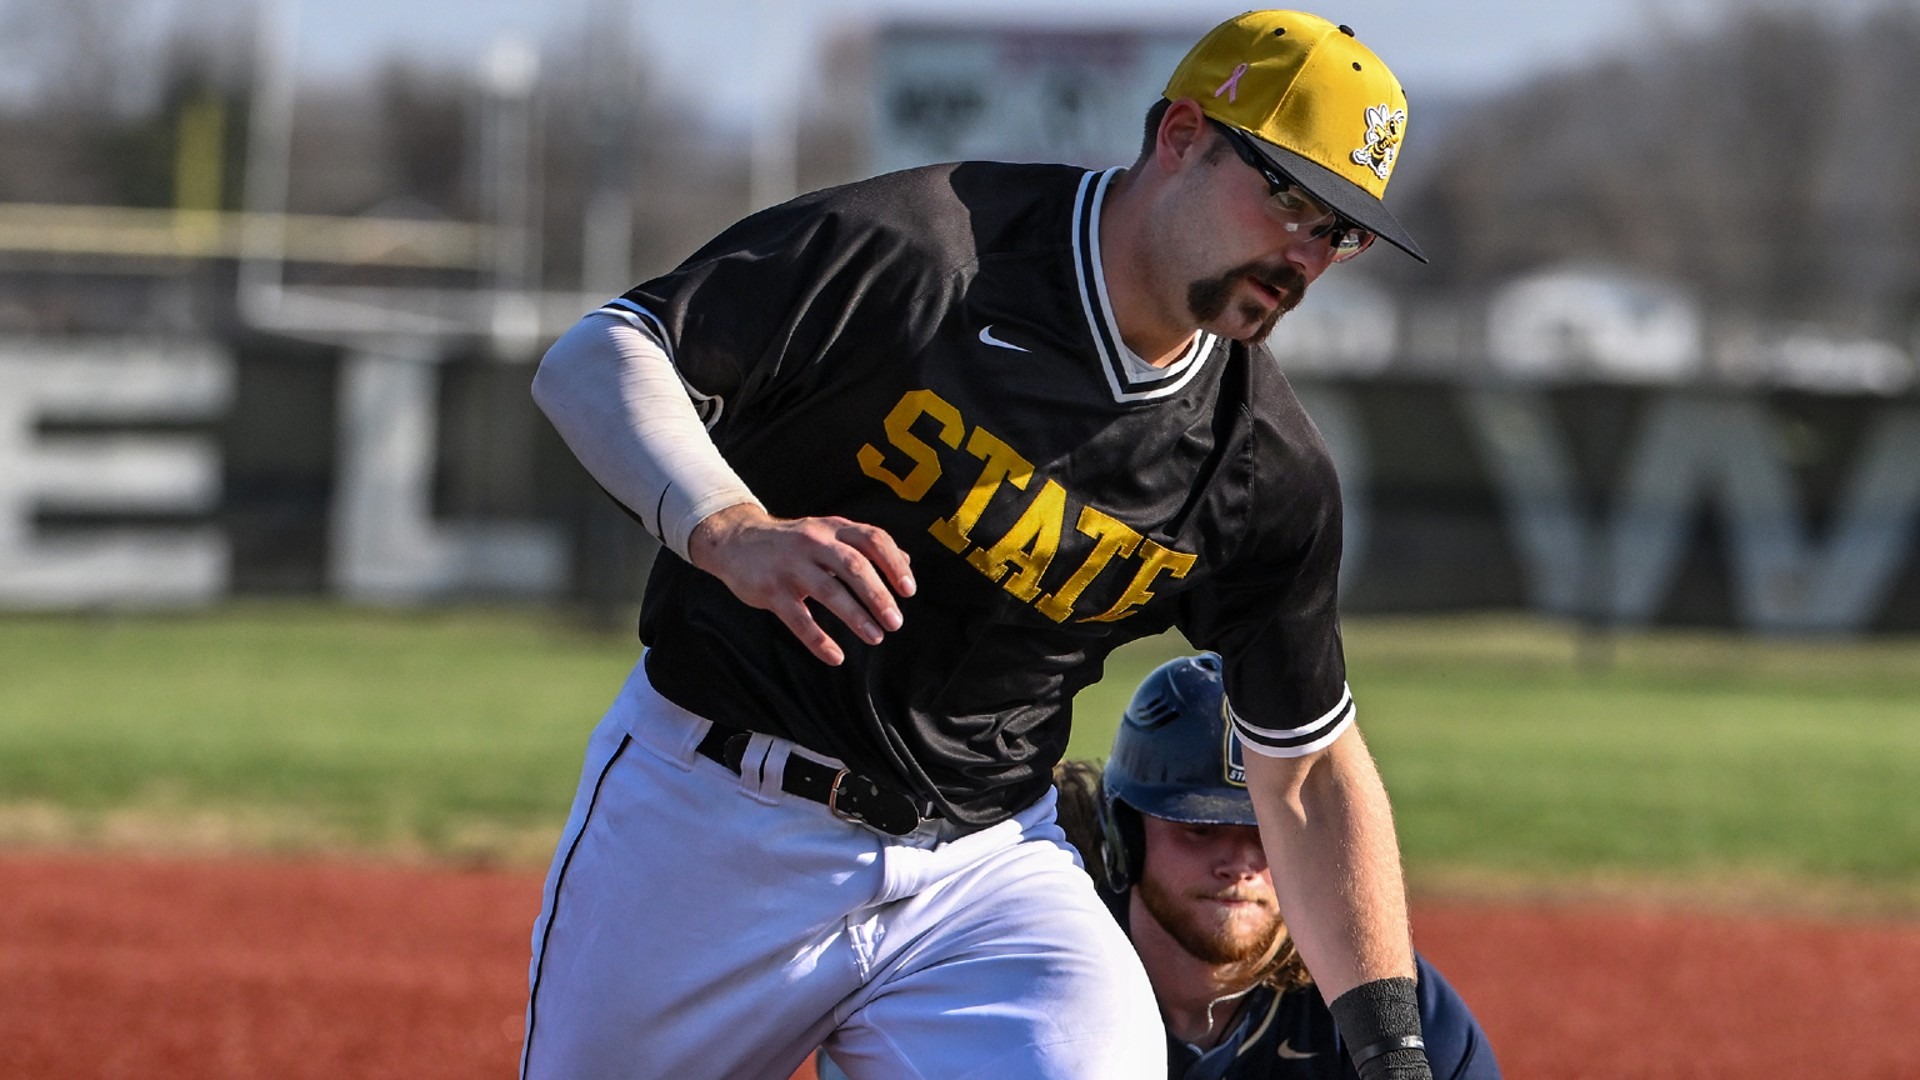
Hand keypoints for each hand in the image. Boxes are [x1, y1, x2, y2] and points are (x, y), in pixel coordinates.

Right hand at [688, 503, 915, 665]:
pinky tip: (836, 657)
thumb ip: (863, 546)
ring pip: (829, 591)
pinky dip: (818, 640)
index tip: (908, 590)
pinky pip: (799, 619)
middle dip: (878, 596)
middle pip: (854, 566)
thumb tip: (906, 562)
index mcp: (833, 529)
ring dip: (856, 616)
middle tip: (895, 622)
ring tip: (875, 637)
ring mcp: (791, 566)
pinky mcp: (771, 590)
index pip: (872, 539)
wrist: (736, 540)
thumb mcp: (827, 533)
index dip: (894, 564)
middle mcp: (814, 542)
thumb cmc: (791, 541)